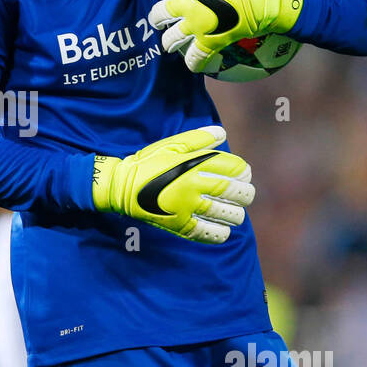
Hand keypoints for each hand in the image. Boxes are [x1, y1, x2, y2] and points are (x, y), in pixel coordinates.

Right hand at [91, 125, 253, 243]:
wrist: (121, 187)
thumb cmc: (149, 163)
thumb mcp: (171, 145)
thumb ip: (198, 139)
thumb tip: (222, 133)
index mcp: (194, 164)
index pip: (234, 168)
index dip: (244, 171)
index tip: (243, 174)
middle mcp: (194, 186)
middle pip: (235, 192)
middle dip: (246, 193)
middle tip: (244, 195)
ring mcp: (188, 207)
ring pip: (227, 214)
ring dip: (236, 214)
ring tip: (233, 212)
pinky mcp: (180, 225)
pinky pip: (209, 233)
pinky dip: (221, 233)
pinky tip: (222, 229)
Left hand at [149, 0, 302, 72]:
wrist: (268, 2)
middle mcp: (188, 8)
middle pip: (161, 13)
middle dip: (156, 15)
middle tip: (158, 17)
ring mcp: (197, 28)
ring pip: (172, 37)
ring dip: (167, 39)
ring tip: (167, 42)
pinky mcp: (210, 43)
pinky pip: (196, 58)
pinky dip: (193, 63)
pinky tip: (192, 66)